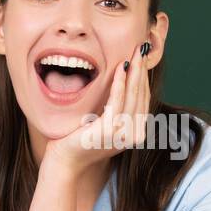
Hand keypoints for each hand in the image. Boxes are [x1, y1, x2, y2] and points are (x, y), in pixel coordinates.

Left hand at [43, 40, 150, 174]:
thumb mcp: (106, 125)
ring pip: (133, 96)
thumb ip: (119, 110)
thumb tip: (126, 83)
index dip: (144, 77)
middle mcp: (134, 136)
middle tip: (141, 48)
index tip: (141, 57)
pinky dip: (120, 84)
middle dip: (142, 69)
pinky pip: (117, 102)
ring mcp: (122, 135)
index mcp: (136, 133)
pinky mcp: (107, 131)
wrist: (66, 161)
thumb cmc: (82, 141)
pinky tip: (120, 69)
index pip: (144, 98)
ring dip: (134, 72)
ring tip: (133, 54)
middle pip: (141, 95)